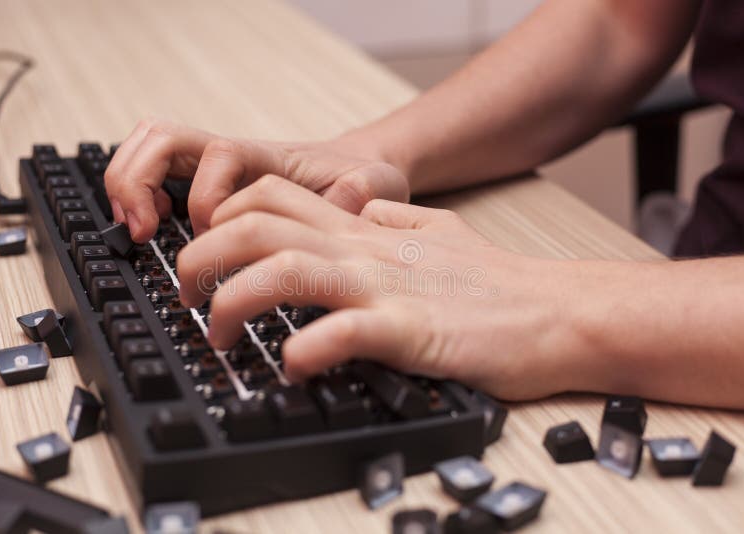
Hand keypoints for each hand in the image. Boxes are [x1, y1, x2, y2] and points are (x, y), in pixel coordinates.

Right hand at [104, 118, 408, 241]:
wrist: (356, 169)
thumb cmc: (361, 178)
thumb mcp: (377, 187)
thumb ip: (361, 196)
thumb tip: (337, 212)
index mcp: (268, 158)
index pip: (218, 156)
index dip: (205, 196)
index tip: (209, 234)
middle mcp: (233, 156)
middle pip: (162, 137)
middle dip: (137, 182)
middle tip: (140, 232)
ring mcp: (215, 167)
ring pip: (149, 147)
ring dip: (127, 184)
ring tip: (136, 230)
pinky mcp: (208, 182)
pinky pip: (156, 169)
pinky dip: (138, 193)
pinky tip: (152, 227)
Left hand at [176, 175, 588, 400]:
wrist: (554, 313)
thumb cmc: (496, 283)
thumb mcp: (435, 232)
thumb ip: (390, 218)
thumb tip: (355, 209)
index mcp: (365, 231)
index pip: (270, 196)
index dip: (221, 219)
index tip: (207, 257)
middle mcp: (364, 250)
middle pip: (258, 226)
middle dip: (202, 258)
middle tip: (190, 298)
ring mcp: (385, 287)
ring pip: (285, 269)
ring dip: (232, 300)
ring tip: (218, 335)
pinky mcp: (410, 331)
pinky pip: (343, 330)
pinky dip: (305, 347)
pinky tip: (292, 365)